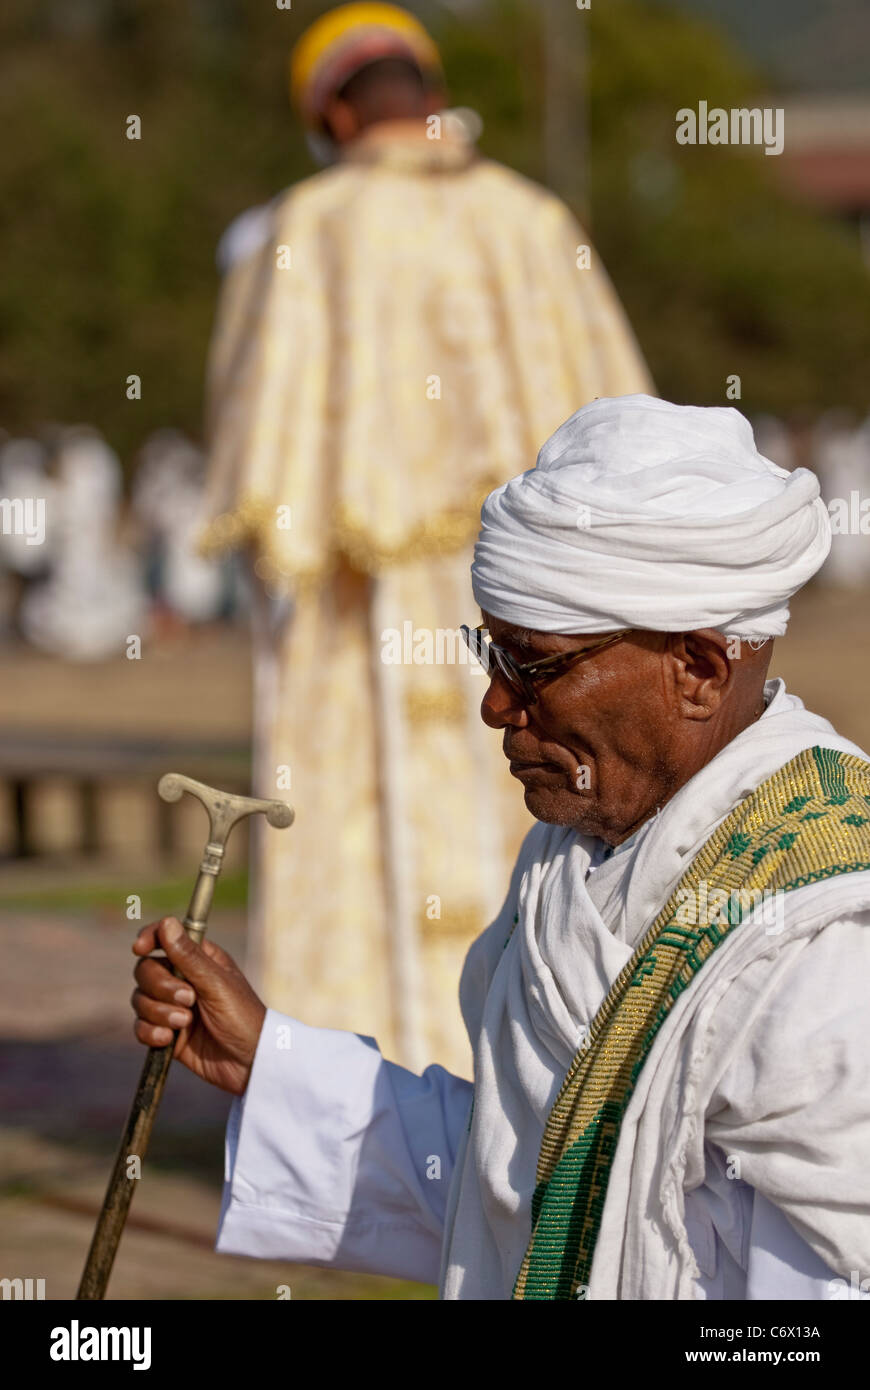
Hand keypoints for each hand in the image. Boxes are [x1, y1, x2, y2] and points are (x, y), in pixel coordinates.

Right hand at [131, 917, 265, 1095]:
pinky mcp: (165, 1032)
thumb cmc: (242, 1017)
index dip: (148, 939)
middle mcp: (182, 979)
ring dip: (159, 1012)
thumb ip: (189, 956)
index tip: (139, 948)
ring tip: (185, 1023)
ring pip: (140, 999)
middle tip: (188, 1000)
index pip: (164, 938)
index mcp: (199, 959)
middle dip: (161, 986)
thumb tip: (167, 923)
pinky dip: (151, 1032)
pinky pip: (140, 1026)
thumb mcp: (216, 984)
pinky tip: (170, 1040)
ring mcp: (172, 1006)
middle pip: (145, 970)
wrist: (248, 1064)